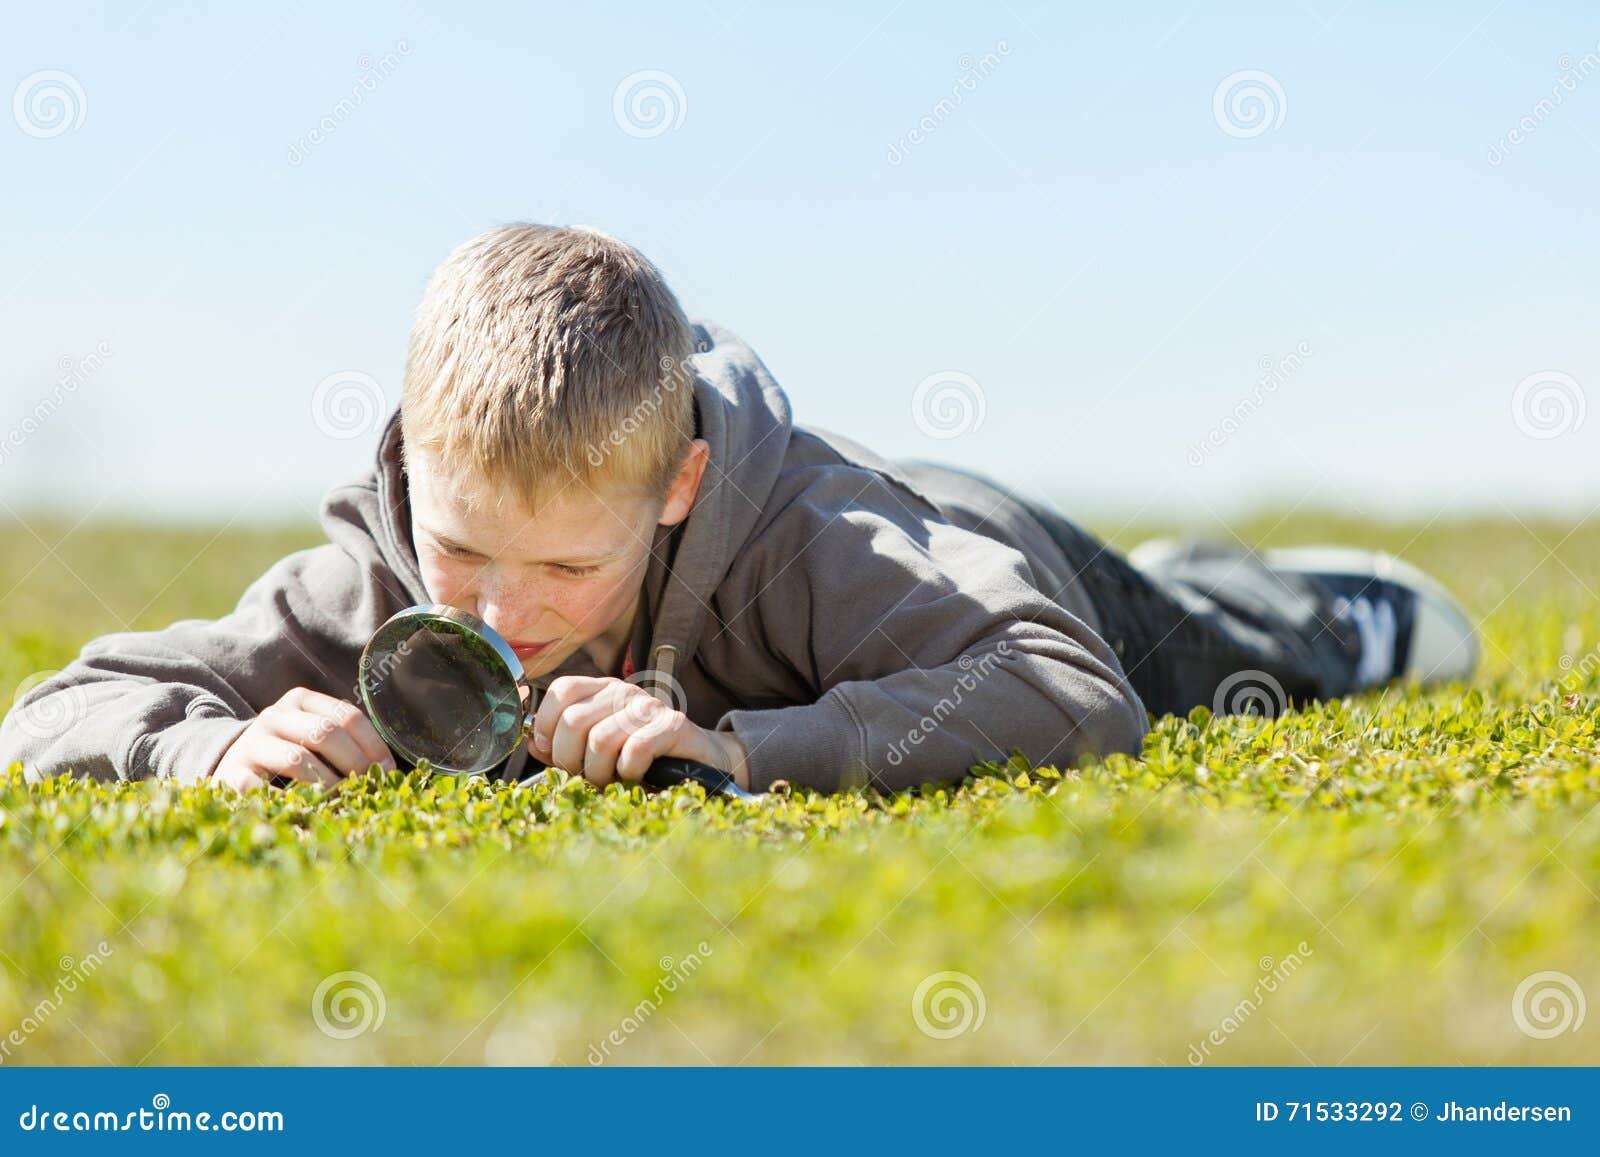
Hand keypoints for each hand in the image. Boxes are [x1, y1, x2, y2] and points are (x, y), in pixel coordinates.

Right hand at [212, 687, 395, 791]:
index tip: (388, 770)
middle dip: (354, 763)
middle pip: (325, 733)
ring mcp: (251, 743)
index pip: (347, 716)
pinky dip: (290, 802)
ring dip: (328, 785)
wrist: (230, 767)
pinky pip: (266, 789)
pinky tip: (307, 811)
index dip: (373, 744)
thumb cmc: (287, 753)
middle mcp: (274, 715)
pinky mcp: (232, 773)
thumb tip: (387, 771)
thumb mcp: (313, 738)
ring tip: (342, 801)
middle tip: (368, 787)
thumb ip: (345, 744)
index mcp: (300, 701)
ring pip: (299, 759)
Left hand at [530, 675, 749, 789]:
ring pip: (600, 740)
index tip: (552, 753)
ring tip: (611, 780)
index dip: (547, 725)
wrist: (699, 764)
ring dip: (600, 773)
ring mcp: (648, 706)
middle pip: (573, 721)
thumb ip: (562, 745)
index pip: (561, 690)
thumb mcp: (596, 752)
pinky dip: (628, 773)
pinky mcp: (673, 726)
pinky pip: (634, 751)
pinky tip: (636, 776)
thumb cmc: (641, 761)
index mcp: (601, 690)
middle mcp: (623, 692)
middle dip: (571, 761)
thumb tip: (531, 741)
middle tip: (586, 776)